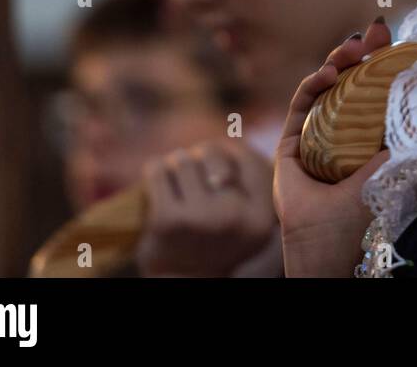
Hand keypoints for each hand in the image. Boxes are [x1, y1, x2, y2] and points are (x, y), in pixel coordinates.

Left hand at [135, 140, 277, 276]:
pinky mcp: (168, 220)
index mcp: (261, 217)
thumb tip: (232, 137)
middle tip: (195, 177)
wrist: (184, 279)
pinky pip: (157, 171)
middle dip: (200, 159)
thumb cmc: (216, 238)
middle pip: (213, 154)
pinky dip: (155, 170)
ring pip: (183, 161)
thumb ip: (252, 177)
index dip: (231, 153)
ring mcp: (201, 218)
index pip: (249, 158)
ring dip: (176, 165)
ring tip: (176, 179)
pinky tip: (157, 179)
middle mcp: (237, 216)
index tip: (219, 165)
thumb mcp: (249, 216)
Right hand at [274, 17, 392, 276]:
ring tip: (353, 48)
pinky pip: (301, 103)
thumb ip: (398, 138)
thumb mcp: (386, 165)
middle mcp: (337, 127)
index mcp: (362, 131)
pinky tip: (328, 73)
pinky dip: (313, 84)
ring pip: (325, 85)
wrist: (325, 237)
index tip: (392, 37)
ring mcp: (312, 131)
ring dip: (338, 60)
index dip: (379, 61)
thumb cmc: (358, 210)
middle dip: (360, 53)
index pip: (371, 87)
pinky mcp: (290, 139)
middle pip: (348, 80)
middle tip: (376, 31)